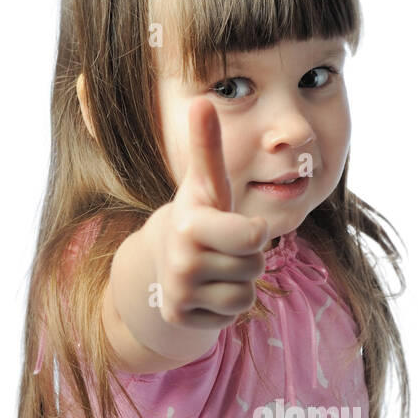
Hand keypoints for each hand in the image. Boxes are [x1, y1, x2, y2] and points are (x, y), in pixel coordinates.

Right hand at [139, 97, 271, 328]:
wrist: (162, 258)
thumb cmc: (198, 213)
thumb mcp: (206, 183)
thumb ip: (208, 146)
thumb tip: (202, 100)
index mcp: (189, 224)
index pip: (252, 237)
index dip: (256, 232)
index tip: (244, 226)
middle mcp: (181, 261)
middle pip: (254, 267)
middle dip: (248, 258)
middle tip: (224, 247)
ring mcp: (178, 292)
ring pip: (245, 296)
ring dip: (239, 282)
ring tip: (216, 267)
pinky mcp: (179, 317)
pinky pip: (230, 316)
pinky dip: (225, 306)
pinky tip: (207, 290)